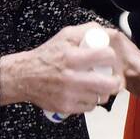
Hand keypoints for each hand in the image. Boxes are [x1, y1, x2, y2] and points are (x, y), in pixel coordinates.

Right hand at [0, 22, 124, 116]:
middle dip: (115, 81)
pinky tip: (85, 93)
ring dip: (102, 92)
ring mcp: (69, 95)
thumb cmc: (47, 55)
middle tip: (113, 77)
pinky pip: (89, 107)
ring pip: (101, 97)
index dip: (111, 57)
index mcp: (73, 57)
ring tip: (97, 85)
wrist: (24, 76)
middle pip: (109, 84)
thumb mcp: (65, 36)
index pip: (106, 56)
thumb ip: (87, 30)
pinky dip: (90, 101)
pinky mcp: (66, 107)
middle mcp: (72, 77)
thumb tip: (105, 32)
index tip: (108, 59)